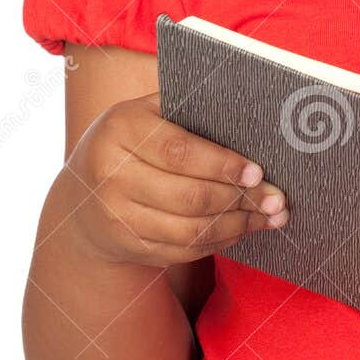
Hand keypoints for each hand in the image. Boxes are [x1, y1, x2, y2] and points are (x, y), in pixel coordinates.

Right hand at [67, 90, 289, 265]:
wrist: (83, 194)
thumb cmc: (133, 143)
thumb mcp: (147, 113)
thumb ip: (187, 109)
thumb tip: (248, 112)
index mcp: (120, 129)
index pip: (179, 151)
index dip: (222, 165)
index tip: (257, 172)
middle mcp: (111, 174)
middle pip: (189, 196)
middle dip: (240, 200)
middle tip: (276, 199)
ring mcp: (116, 215)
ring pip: (189, 229)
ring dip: (236, 226)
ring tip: (267, 217)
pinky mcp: (127, 245)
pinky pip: (182, 250)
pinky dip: (218, 242)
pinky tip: (240, 230)